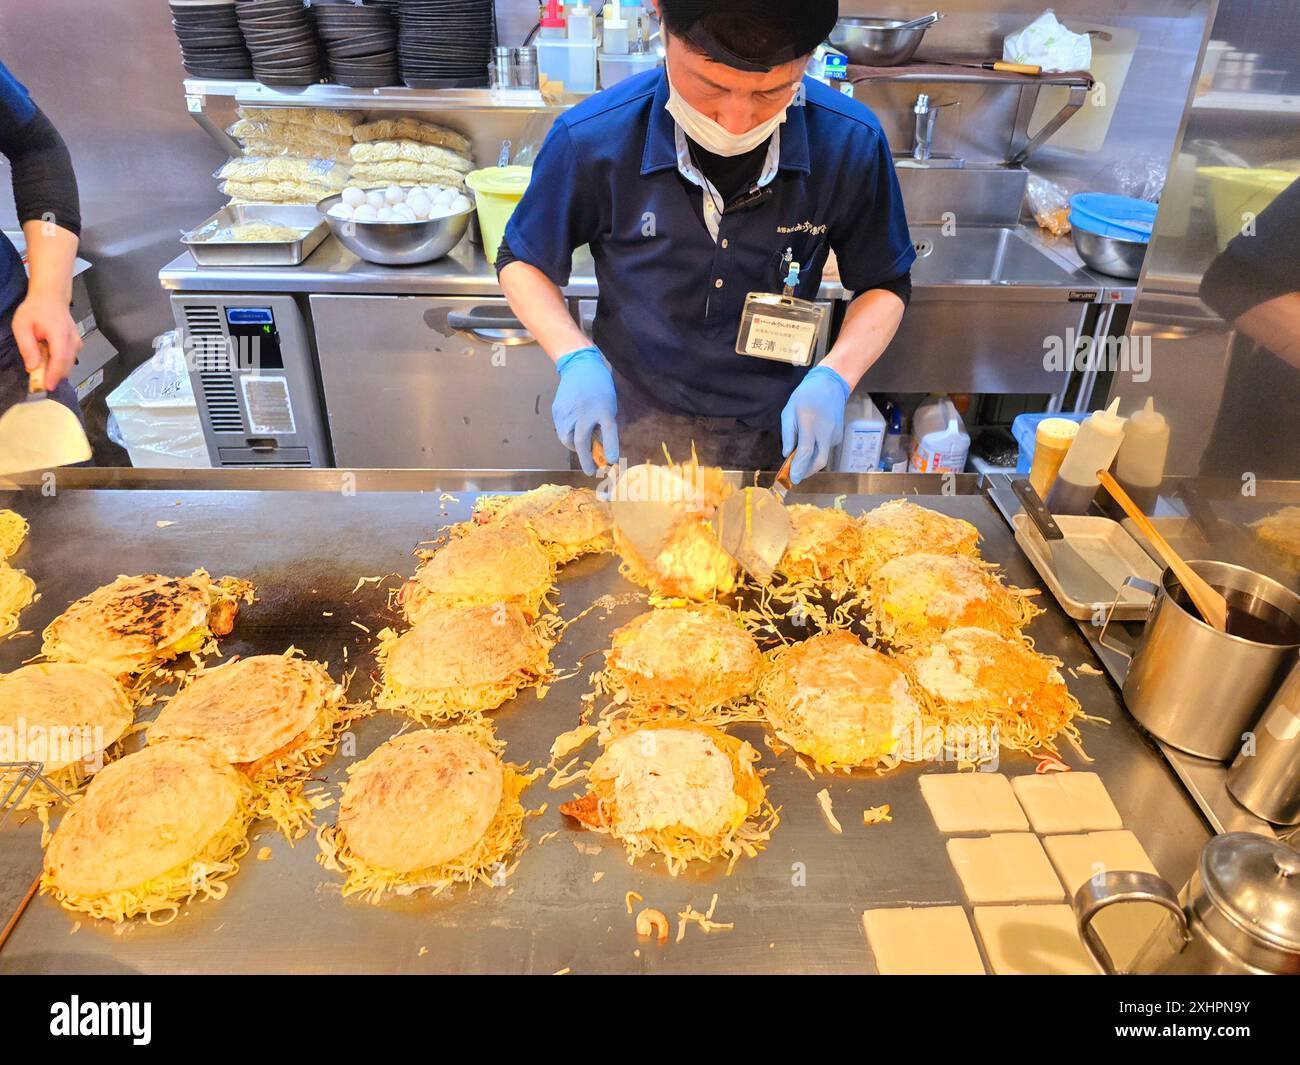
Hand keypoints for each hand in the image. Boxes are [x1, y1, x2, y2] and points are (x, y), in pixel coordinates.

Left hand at [11, 290, 80, 391]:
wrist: (51, 298)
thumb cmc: (35, 310)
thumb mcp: (21, 326)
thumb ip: (27, 347)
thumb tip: (32, 367)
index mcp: (59, 334)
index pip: (60, 358)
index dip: (54, 374)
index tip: (47, 387)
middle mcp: (73, 340)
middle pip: (66, 365)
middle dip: (54, 376)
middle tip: (39, 383)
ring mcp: (77, 342)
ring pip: (69, 364)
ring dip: (56, 371)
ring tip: (42, 370)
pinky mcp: (77, 345)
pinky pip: (69, 360)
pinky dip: (60, 365)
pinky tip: (48, 361)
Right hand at [552, 347, 618, 474]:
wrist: (579, 367)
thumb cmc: (600, 388)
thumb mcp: (609, 404)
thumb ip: (606, 424)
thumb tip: (602, 448)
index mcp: (603, 408)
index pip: (608, 430)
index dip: (610, 447)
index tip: (611, 461)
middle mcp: (584, 411)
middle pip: (581, 441)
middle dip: (586, 459)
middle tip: (591, 471)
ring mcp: (568, 411)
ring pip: (567, 439)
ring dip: (575, 448)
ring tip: (582, 448)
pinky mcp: (557, 411)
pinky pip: (562, 430)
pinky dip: (568, 435)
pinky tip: (574, 430)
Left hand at [780, 365, 850, 484]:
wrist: (831, 384)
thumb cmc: (806, 395)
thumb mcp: (790, 410)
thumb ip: (788, 434)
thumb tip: (787, 454)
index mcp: (810, 423)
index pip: (806, 451)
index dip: (799, 467)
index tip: (793, 479)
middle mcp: (825, 431)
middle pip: (819, 461)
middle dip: (807, 472)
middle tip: (797, 475)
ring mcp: (834, 434)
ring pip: (822, 455)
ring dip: (811, 461)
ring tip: (801, 456)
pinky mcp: (839, 435)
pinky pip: (826, 448)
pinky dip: (817, 451)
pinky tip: (812, 442)